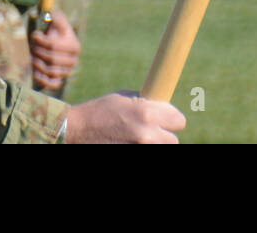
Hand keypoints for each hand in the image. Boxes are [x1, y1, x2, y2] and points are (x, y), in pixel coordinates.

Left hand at [29, 11, 79, 91]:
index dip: (40, 41)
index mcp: (74, 47)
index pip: (53, 45)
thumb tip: (53, 15)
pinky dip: (43, 80)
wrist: (52, 45)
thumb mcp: (57, 22)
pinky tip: (34, 72)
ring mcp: (67, 72)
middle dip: (38, 51)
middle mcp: (73, 61)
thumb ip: (58, 17)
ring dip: (38, 64)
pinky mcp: (59, 81)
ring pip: (52, 71)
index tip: (34, 35)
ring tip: (31, 57)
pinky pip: (53, 84)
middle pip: (51, 59)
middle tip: (31, 47)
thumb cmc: (54, 32)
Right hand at [64, 91, 185, 143]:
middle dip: (163, 135)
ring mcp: (140, 149)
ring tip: (137, 138)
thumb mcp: (124, 98)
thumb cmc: (100, 110)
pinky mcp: (134, 158)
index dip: (172, 119)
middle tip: (151, 132)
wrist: (77, 129)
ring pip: (162, 149)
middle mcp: (147, 133)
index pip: (179, 120)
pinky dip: (140, 149)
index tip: (167, 120)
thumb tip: (164, 107)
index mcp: (147, 113)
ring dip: (154, 144)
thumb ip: (147, 103)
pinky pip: (148, 154)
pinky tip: (128, 143)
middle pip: (173, 140)